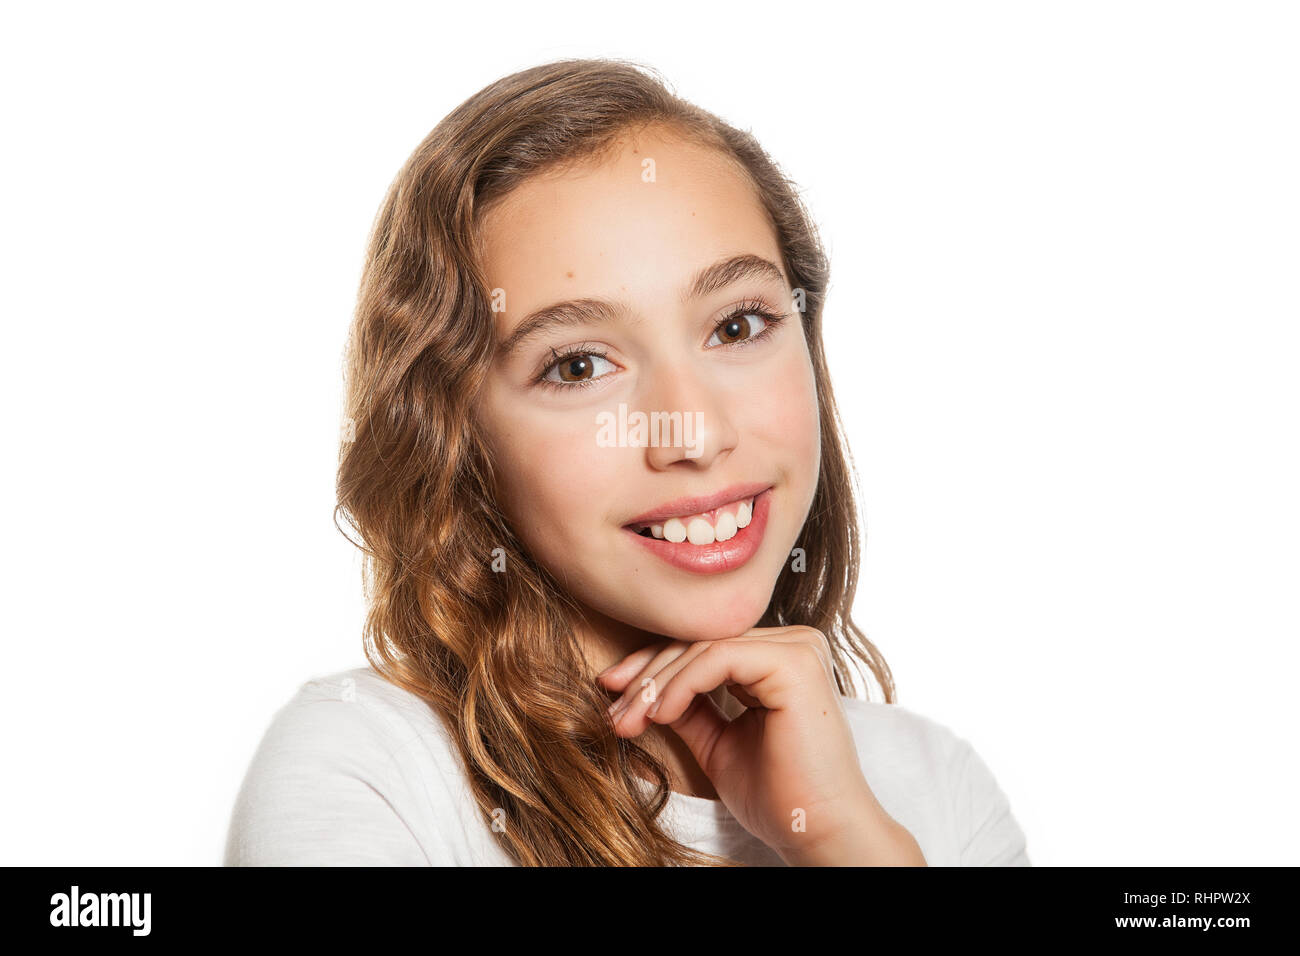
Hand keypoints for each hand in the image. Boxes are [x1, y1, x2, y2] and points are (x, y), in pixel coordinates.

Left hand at [596, 626, 925, 865]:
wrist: (818, 832)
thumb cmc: (778, 796)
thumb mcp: (717, 741)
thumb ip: (689, 707)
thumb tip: (641, 687)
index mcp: (779, 658)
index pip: (704, 646)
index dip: (653, 668)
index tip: (613, 697)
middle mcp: (793, 643)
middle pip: (700, 641)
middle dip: (646, 677)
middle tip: (613, 713)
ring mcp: (797, 647)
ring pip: (704, 647)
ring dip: (656, 685)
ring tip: (627, 721)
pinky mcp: (794, 662)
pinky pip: (719, 659)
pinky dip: (681, 685)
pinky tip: (659, 714)